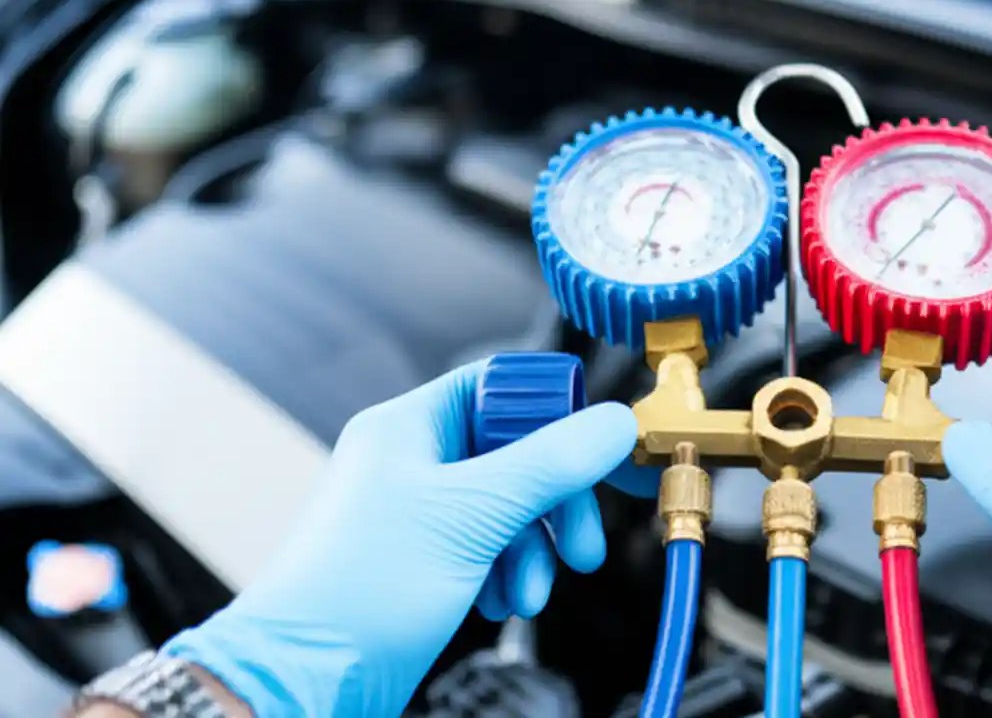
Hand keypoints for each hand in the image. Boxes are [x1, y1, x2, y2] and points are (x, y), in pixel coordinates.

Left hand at [160, 361, 645, 716]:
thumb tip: (613, 423)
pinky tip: (502, 603)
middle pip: (514, 452)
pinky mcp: (423, 560)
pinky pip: (487, 547)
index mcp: (409, 426)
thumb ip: (550, 464)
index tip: (589, 454)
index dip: (550, 415)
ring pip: (506, 506)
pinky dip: (506, 573)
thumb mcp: (472, 516)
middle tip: (581, 544)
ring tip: (529, 593)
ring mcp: (416, 512)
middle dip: (554, 502)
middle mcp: (411, 461)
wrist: (303, 680)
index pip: (498, 386)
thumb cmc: (360, 591)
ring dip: (532, 549)